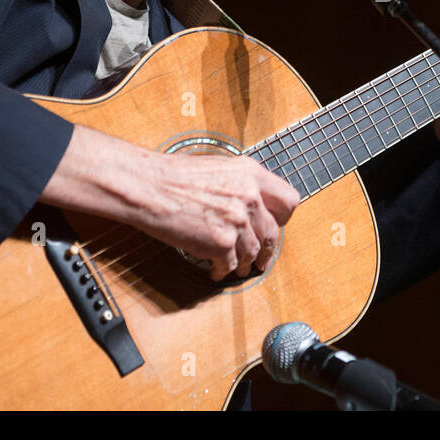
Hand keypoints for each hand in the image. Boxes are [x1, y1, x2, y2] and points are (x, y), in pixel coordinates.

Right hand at [127, 154, 299, 280]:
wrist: (150, 186)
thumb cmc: (175, 176)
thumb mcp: (219, 169)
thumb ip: (241, 185)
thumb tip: (250, 204)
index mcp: (252, 174)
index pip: (289, 201)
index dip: (283, 218)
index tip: (276, 226)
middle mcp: (250, 197)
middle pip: (272, 233)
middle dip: (267, 250)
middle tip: (261, 259)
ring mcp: (237, 221)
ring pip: (252, 252)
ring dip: (244, 264)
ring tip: (236, 268)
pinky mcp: (222, 243)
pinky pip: (230, 264)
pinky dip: (223, 270)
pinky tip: (216, 270)